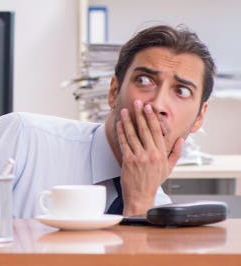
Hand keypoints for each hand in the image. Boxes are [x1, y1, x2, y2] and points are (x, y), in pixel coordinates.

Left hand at [116, 100, 183, 215]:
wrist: (141, 196)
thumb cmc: (153, 181)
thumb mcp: (168, 168)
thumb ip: (175, 153)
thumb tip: (181, 139)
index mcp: (161, 154)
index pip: (157, 132)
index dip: (152, 118)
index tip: (149, 108)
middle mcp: (151, 154)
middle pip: (145, 130)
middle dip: (140, 115)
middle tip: (138, 103)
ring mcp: (139, 157)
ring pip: (133, 134)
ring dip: (128, 121)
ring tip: (126, 110)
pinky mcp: (128, 160)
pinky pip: (124, 142)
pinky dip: (121, 132)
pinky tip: (119, 124)